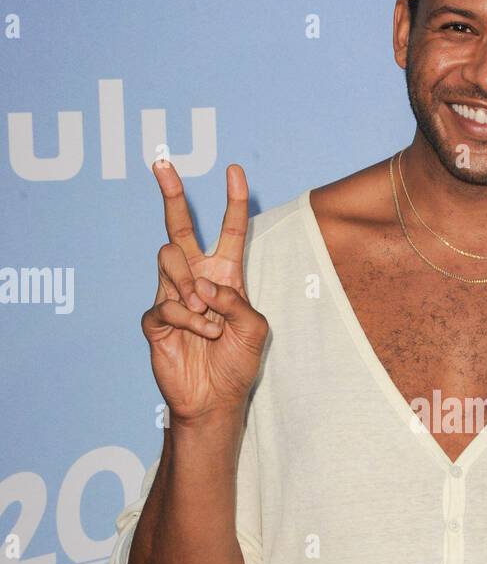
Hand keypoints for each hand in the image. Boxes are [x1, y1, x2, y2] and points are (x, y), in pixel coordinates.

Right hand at [141, 161, 268, 424]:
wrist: (215, 399)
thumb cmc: (237, 363)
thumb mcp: (255, 329)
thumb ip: (237, 301)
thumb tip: (204, 287)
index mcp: (226, 275)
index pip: (230, 230)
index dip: (233, 201)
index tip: (234, 170)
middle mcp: (196, 278)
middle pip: (179, 227)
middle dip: (171, 193)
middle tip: (162, 164)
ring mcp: (172, 295)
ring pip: (169, 259)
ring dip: (190, 285)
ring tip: (205, 313)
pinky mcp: (155, 318)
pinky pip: (165, 303)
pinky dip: (188, 318)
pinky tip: (200, 334)